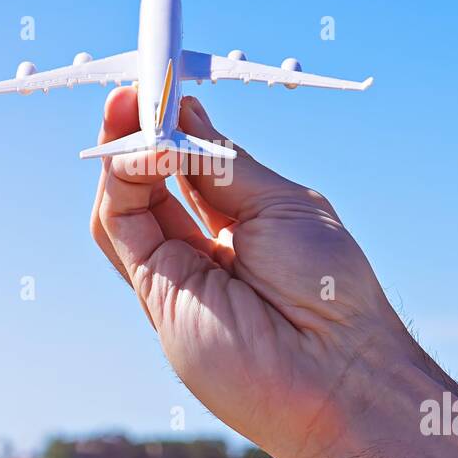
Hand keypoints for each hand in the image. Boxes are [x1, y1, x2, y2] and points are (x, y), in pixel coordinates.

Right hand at [88, 86, 433, 457]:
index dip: (172, 123)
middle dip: (138, 128)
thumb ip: (221, 162)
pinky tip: (142, 152)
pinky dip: (121, 183)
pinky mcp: (154, 293)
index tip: (161, 82)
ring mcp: (176, 271)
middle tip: (134, 86)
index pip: (191, 163)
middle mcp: (204, 247)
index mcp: (244, 223)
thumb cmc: (331, 289)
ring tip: (131, 108)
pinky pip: (119, 229)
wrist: (338, 374)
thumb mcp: (280, 202)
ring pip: (125, 201)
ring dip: (122, 151)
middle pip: (151, 178)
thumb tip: (182, 110)